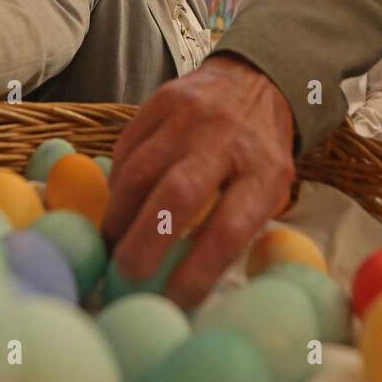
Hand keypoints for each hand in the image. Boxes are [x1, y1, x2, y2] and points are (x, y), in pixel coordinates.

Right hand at [102, 54, 295, 309]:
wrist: (255, 81)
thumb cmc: (260, 154)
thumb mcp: (268, 191)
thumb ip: (233, 226)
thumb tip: (185, 279)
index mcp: (264, 172)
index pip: (228, 230)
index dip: (196, 271)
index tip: (172, 300)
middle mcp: (228, 139)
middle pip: (177, 195)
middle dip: (145, 242)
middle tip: (125, 272)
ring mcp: (192, 115)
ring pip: (141, 170)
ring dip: (120, 215)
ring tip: (112, 243)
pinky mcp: (163, 99)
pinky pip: (128, 146)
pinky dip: (117, 182)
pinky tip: (118, 203)